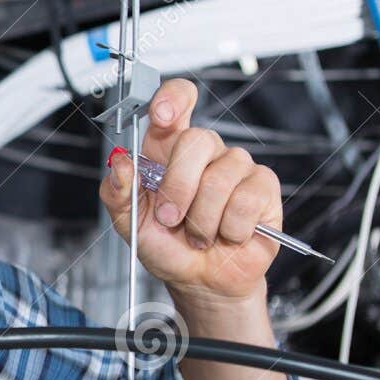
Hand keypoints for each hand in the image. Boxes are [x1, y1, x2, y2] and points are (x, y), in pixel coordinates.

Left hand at [98, 78, 281, 302]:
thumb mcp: (130, 222)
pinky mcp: (263, 188)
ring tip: (199, 233)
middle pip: (196, 140)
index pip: (177, 102)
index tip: (161, 115)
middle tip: (170, 218)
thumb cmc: (167, 246)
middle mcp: (204, 152)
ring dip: (202, 217)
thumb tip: (118, 162)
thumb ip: (117, 192)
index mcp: (168, 150)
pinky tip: (227, 234)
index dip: (172, 99)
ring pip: (220, 177)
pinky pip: (246, 199)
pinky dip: (230, 227)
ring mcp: (236, 167)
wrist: (199, 281)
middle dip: (178, 187)